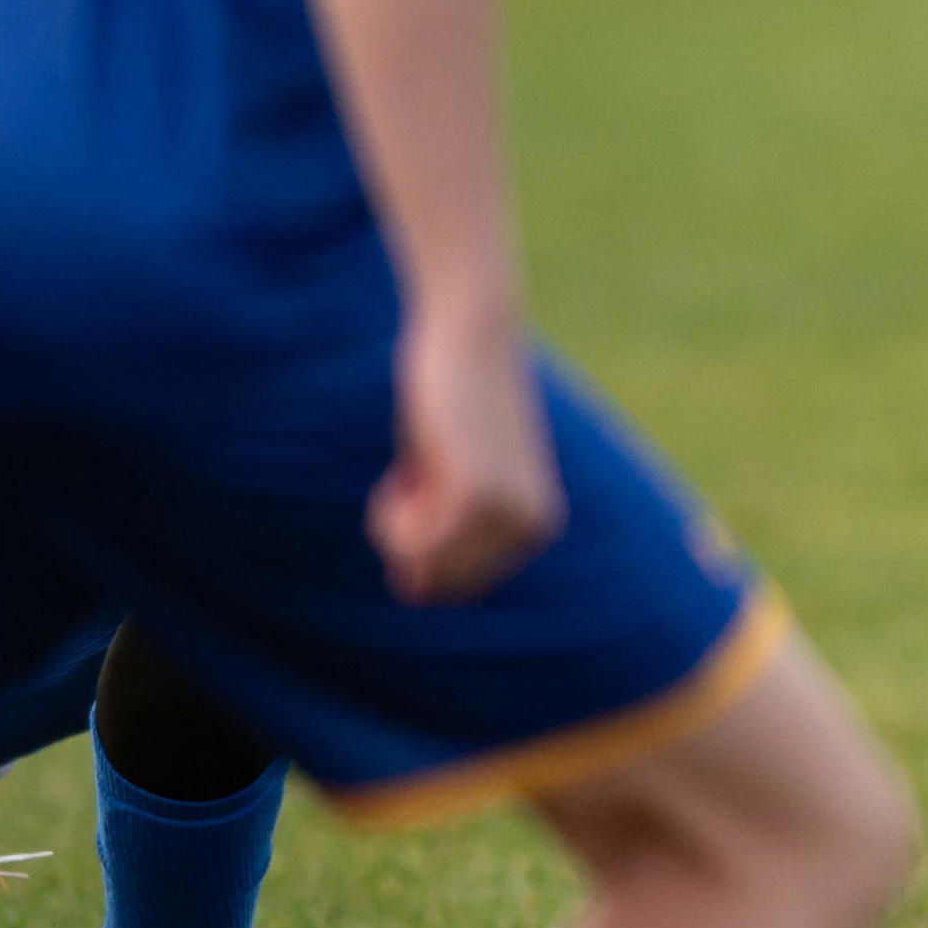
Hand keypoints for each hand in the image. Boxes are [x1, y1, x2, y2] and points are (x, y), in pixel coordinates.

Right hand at [367, 304, 565, 603]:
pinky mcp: (476, 492)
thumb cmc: (451, 401)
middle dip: (408, 539)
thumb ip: (439, 532)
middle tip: (414, 476)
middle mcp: (533, 524)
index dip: (423, 544)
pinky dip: (389, 517)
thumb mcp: (448, 476)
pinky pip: (412, 544)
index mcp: (537, 524)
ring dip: (394, 526)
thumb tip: (414, 593)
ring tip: (414, 468)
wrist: (470, 334)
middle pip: (440, 585)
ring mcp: (508, 511)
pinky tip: (405, 471)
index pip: (460, 585)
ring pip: (422, 567)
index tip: (426, 486)